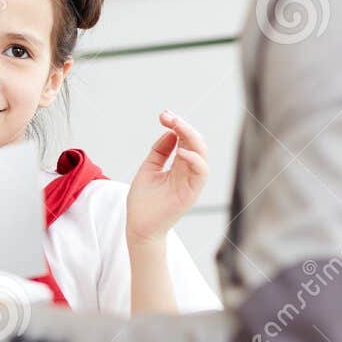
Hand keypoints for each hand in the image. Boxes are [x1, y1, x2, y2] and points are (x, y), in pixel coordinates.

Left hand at [127, 110, 208, 244]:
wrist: (139, 226)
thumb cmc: (143, 201)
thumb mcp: (148, 169)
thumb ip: (159, 151)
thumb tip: (170, 131)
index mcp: (179, 166)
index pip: (185, 141)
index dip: (177, 126)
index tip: (164, 115)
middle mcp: (188, 172)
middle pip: (195, 144)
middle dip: (183, 127)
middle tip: (168, 116)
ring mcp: (191, 182)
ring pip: (201, 155)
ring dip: (191, 137)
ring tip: (177, 126)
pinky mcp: (191, 193)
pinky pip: (201, 173)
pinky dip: (195, 160)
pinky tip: (182, 151)